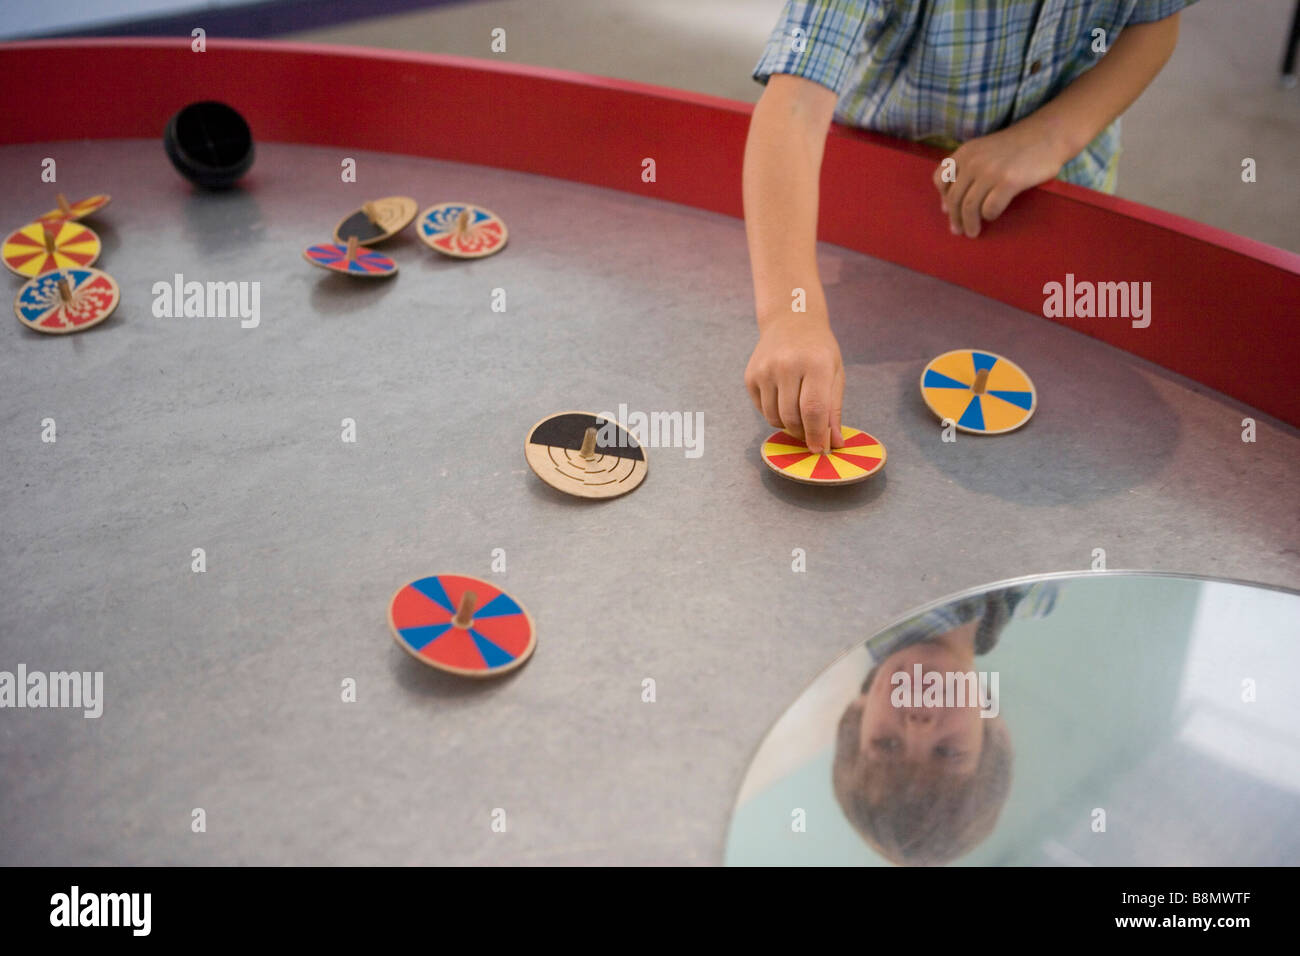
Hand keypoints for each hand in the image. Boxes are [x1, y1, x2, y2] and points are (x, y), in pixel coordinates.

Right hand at [744, 313, 844, 453]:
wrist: (790, 320)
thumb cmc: (819, 350)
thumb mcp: (835, 374)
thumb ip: (834, 410)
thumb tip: (834, 443)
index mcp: (815, 364)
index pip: (813, 410)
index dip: (816, 435)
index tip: (819, 449)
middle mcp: (786, 365)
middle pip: (791, 417)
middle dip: (802, 433)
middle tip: (810, 434)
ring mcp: (765, 369)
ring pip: (774, 417)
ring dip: (788, 425)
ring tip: (799, 414)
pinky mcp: (750, 375)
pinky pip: (762, 409)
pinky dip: (774, 413)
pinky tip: (784, 399)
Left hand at [933, 118, 1069, 237]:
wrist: (1048, 135)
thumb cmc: (1016, 147)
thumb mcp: (984, 150)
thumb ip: (966, 170)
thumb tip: (946, 206)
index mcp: (965, 152)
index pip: (940, 179)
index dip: (943, 198)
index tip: (948, 211)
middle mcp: (974, 161)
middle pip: (955, 198)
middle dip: (955, 218)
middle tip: (959, 231)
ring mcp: (991, 171)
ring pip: (969, 207)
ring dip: (969, 224)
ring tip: (973, 232)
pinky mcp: (1009, 181)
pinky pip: (990, 208)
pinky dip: (989, 216)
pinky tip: (992, 216)